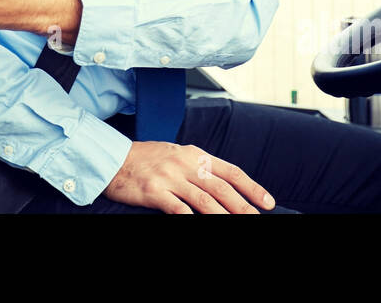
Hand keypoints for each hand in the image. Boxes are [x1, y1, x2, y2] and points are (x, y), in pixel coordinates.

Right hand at [103, 141, 276, 213]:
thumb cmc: (147, 159)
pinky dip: (191, 219)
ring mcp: (169, 177)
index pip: (231, 171)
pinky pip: (178, 209)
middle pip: (222, 188)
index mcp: (194, 154)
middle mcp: (185, 164)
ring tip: (238, 226)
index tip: (267, 202)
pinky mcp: (154, 191)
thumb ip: (199, 167)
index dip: (251, 187)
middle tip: (257, 219)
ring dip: (224, 216)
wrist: (113, 158)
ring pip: (205, 200)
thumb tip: (225, 185)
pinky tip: (199, 225)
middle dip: (244, 206)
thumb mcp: (177, 155)